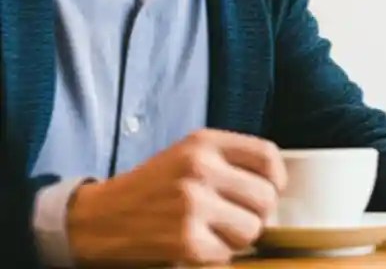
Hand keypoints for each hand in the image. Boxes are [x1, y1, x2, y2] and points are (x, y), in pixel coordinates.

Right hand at [66, 129, 285, 265]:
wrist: (95, 219)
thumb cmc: (151, 189)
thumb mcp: (187, 155)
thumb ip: (229, 161)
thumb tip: (276, 187)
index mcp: (204, 143)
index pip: (268, 157)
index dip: (275, 180)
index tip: (267, 191)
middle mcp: (200, 169)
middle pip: (266, 199)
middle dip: (256, 215)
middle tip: (233, 219)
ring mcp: (192, 204)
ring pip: (252, 230)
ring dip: (237, 239)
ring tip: (213, 233)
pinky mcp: (185, 240)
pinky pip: (227, 254)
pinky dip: (215, 257)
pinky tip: (196, 247)